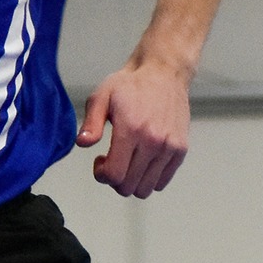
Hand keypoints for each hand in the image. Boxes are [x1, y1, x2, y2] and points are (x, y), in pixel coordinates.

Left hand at [76, 58, 191, 197]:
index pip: (114, 175)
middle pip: (128, 187)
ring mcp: (169, 147)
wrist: (164, 72)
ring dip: (131, 182)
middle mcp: (153, 142)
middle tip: (112, 160)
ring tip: (127, 161)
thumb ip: (91, 122)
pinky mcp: (180, 150)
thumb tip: (82, 143)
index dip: (101, 174)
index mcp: (131, 129)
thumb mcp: (102, 96)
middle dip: (114, 179)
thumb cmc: (130, 84)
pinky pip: (162, 182)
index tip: (100, 160)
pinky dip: (149, 178)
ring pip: (145, 189)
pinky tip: (142, 160)